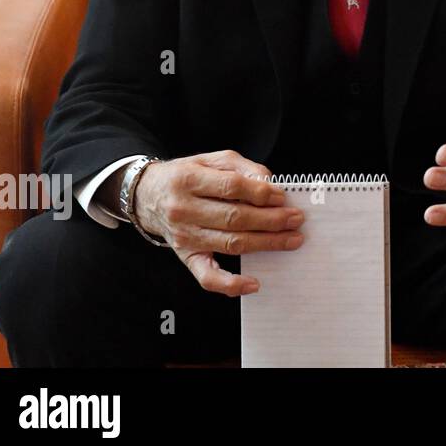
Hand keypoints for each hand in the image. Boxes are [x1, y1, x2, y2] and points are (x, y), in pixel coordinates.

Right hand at [134, 150, 304, 296]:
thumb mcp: (212, 160)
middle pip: (234, 218)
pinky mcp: (186, 256)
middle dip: (271, 220)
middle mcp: (183, 210)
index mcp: (188, 180)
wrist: (148, 196)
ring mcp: (185, 236)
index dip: (260, 192)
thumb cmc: (186, 176)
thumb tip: (270, 184)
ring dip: (265, 243)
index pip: (231, 187)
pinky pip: (207, 277)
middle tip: (296, 219)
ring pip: (230, 244)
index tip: (282, 196)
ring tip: (291, 239)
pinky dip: (231, 284)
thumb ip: (242, 168)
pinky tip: (254, 283)